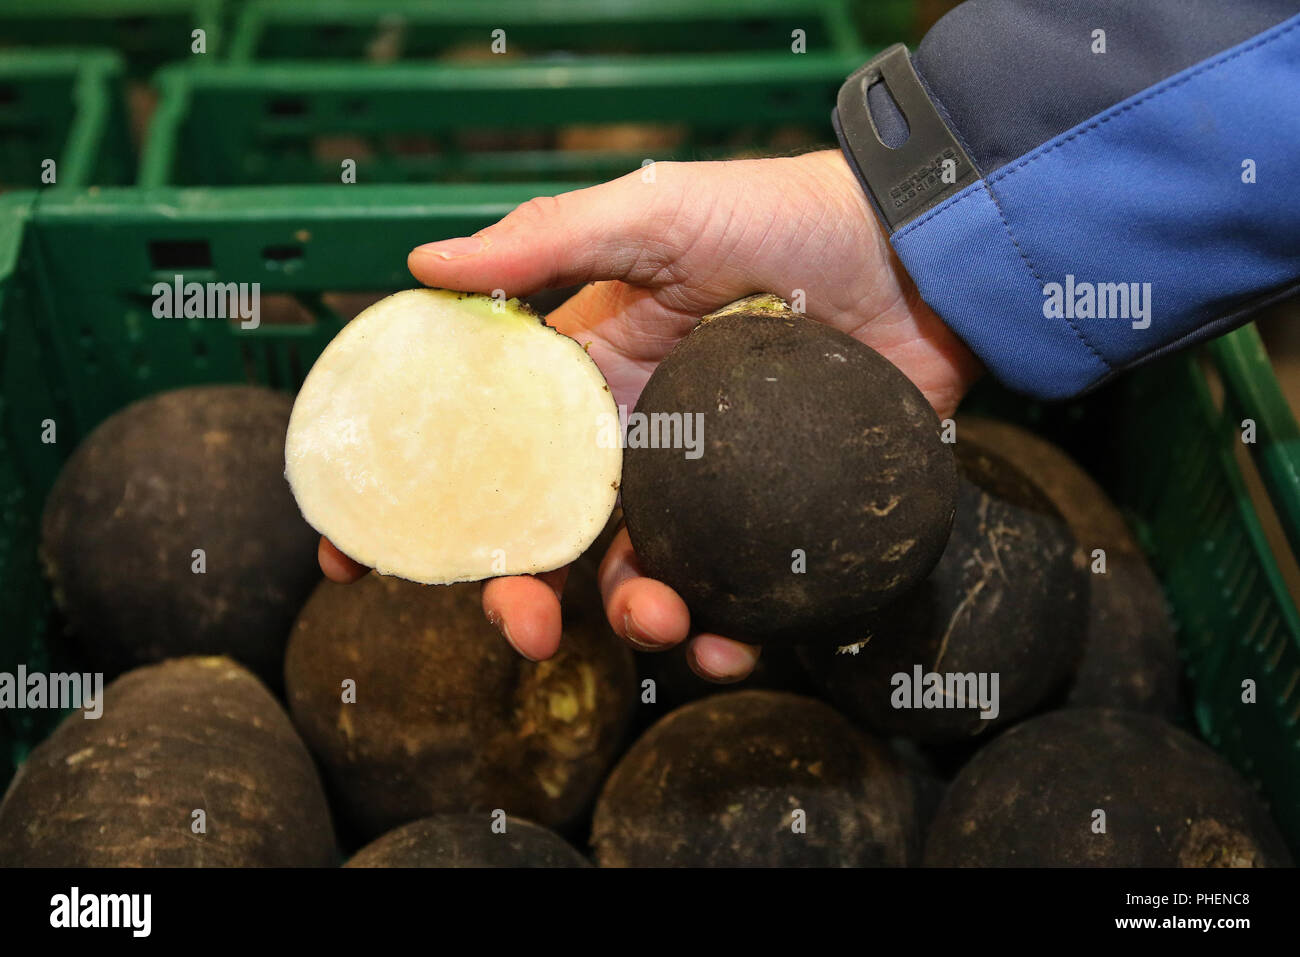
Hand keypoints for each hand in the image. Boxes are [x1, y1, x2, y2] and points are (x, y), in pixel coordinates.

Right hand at [320, 149, 982, 680]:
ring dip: (627, 618)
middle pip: (551, 537)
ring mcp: (704, 487)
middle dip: (520, 594)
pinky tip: (724, 640)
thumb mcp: (652, 214)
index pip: (483, 448)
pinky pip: (735, 596)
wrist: (911, 252)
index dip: (421, 500)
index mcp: (587, 378)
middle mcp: (636, 442)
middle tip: (520, 626)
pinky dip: (723, 635)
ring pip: (636, 579)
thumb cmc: (781, 215)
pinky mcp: (773, 519)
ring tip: (652, 615)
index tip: (355, 550)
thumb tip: (422, 264)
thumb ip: (545, 242)